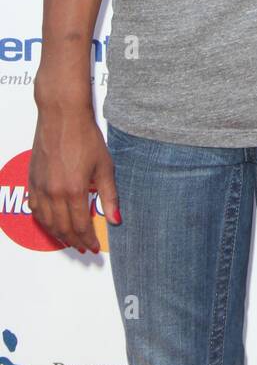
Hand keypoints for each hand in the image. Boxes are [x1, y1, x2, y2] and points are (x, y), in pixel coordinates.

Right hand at [28, 105, 120, 252]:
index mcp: (74, 191)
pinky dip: (43, 220)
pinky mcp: (32, 180)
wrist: (62, 116)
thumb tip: (116, 220)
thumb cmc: (86, 137)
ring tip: (69, 240)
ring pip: (47, 222)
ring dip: (58, 234)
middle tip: (83, 248)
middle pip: (63, 228)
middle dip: (75, 241)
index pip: (81, 226)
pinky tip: (51, 223)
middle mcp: (54, 193)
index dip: (88, 240)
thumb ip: (109, 196)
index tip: (94, 247)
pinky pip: (35, 208)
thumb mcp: (105, 167)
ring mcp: (41, 187)